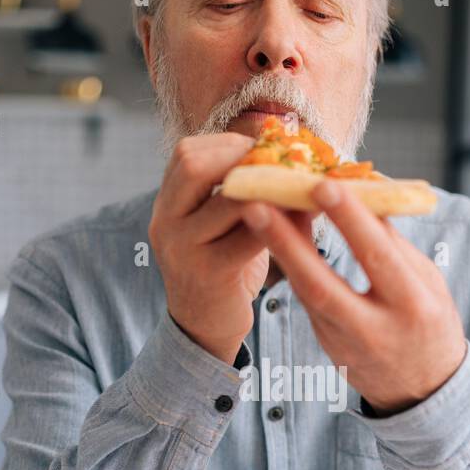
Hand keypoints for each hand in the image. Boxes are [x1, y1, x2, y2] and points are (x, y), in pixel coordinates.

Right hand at [148, 133, 312, 364]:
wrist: (205, 324)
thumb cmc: (222, 265)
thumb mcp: (221, 223)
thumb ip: (243, 191)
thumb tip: (300, 158)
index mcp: (167, 203)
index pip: (187, 153)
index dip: (230, 144)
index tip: (266, 149)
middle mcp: (165, 222)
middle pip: (196, 167)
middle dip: (243, 158)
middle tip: (281, 166)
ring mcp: (182, 249)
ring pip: (228, 200)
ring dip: (270, 188)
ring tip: (300, 186)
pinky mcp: (209, 273)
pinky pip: (249, 237)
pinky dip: (280, 222)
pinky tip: (304, 219)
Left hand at [237, 179, 466, 413]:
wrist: (425, 389)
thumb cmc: (430, 321)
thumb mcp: (427, 280)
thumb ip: (393, 242)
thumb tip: (363, 191)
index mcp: (412, 305)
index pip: (377, 256)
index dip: (349, 220)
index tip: (322, 184)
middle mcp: (376, 328)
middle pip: (322, 285)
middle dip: (288, 244)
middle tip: (257, 205)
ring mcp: (346, 344)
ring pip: (305, 294)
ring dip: (280, 252)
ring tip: (257, 212)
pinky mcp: (328, 347)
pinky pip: (307, 302)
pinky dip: (292, 268)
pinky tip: (276, 238)